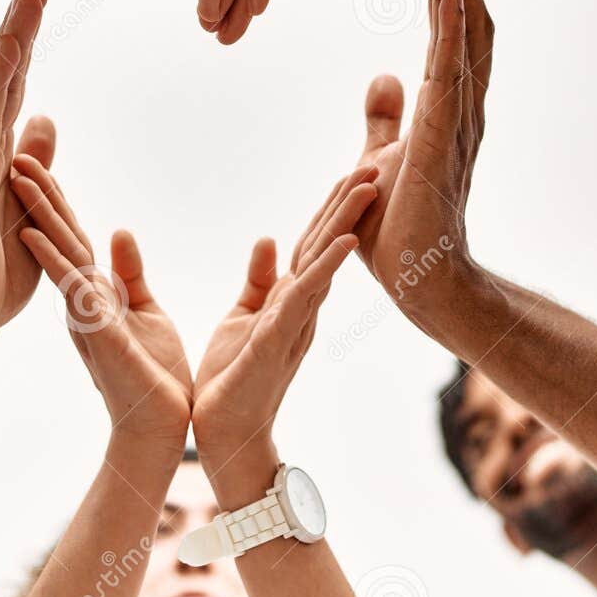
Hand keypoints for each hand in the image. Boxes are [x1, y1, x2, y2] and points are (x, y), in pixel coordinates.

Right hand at [10, 155, 191, 449]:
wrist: (163, 428)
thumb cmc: (155, 375)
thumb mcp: (143, 311)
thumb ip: (129, 274)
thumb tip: (118, 232)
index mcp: (93, 294)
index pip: (70, 236)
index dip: (53, 199)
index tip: (33, 160)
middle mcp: (82, 301)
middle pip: (56, 238)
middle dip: (37, 196)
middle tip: (13, 154)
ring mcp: (86, 315)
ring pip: (58, 255)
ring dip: (37, 214)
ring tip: (15, 177)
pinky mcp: (99, 333)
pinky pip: (73, 290)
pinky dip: (53, 260)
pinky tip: (33, 235)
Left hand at [192, 170, 377, 462]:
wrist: (221, 432)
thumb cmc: (231, 378)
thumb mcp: (243, 317)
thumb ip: (258, 281)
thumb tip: (269, 241)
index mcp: (292, 300)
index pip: (315, 244)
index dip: (334, 208)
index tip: (355, 172)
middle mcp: (301, 308)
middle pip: (327, 245)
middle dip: (349, 205)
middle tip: (375, 164)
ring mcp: (294, 322)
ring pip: (324, 262)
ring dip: (346, 223)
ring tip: (368, 186)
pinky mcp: (277, 339)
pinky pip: (305, 296)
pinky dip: (326, 266)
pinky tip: (346, 241)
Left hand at [352, 0, 494, 324]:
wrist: (416, 280)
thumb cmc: (395, 228)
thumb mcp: (380, 158)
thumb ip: (384, 119)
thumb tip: (383, 78)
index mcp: (445, 113)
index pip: (452, 41)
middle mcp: (461, 112)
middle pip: (468, 32)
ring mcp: (458, 124)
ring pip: (465, 45)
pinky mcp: (443, 137)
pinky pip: (450, 71)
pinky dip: (451, 30)